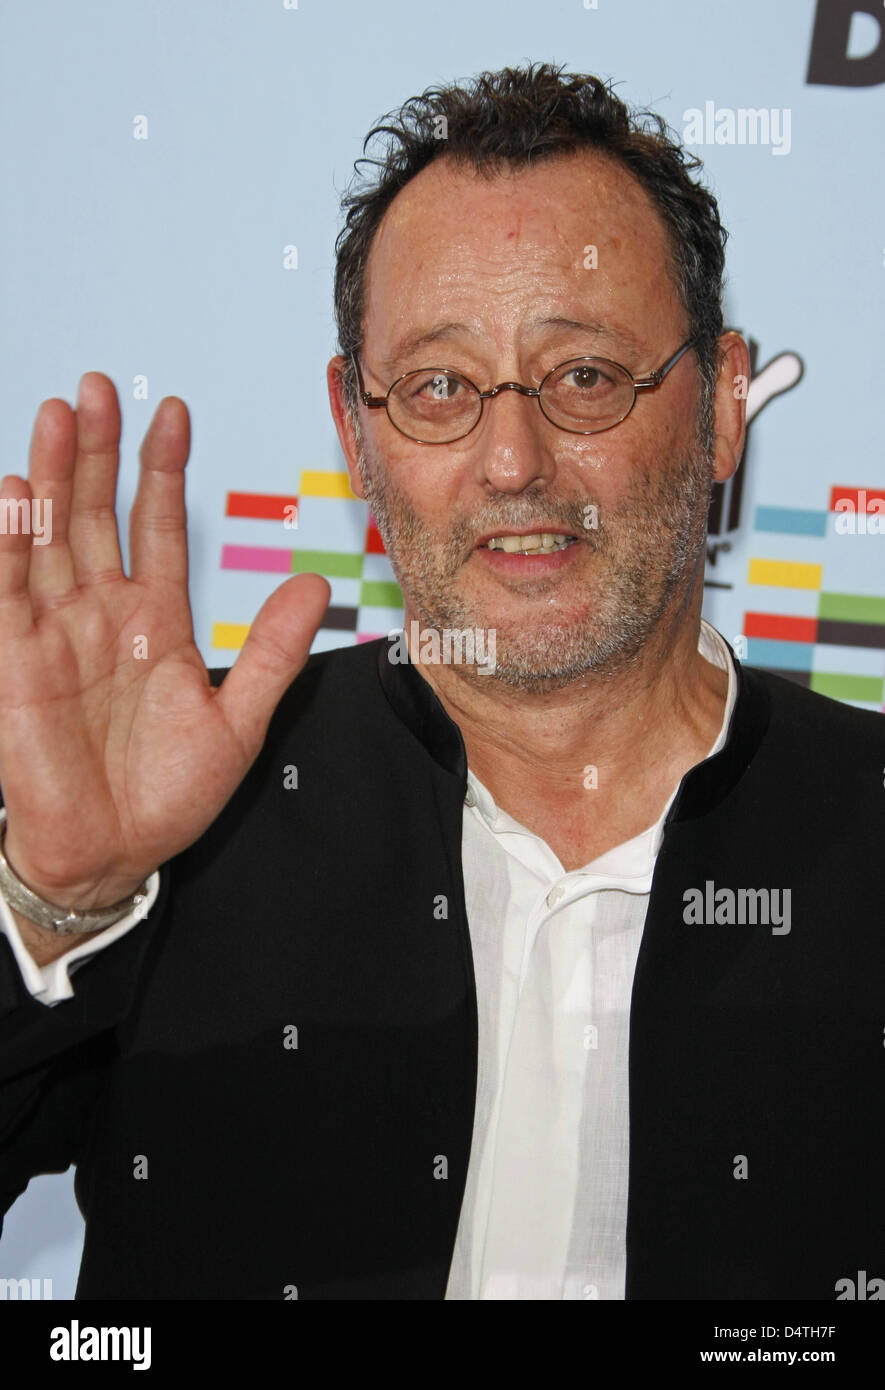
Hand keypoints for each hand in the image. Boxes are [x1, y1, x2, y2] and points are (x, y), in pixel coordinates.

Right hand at [0, 373, 328, 910]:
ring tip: (59, 414)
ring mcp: (54, 632)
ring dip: (52, 475)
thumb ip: (271, 651)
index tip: (174, 414)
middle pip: (96, 512)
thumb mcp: (238, 720)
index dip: (162, 470)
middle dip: (98, 450)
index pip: (157, 526)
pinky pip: (8, 590)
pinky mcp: (16, 660)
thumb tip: (314, 587)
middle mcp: (101, 614)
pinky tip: (15, 495)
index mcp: (155, 621)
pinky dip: (9, 543)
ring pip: (51, 535)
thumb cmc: (166, 795)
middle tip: (101, 388)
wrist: (113, 854)